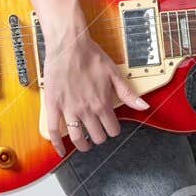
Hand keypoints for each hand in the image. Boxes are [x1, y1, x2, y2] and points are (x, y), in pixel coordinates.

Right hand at [42, 22, 149, 155]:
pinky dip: (56, 144)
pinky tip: (61, 150)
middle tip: (98, 132)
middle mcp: (86, 110)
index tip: (111, 126)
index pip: (112, 129)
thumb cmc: (91, 56)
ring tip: (85, 144)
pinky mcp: (53, 105)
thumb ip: (128, 94)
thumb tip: (144, 107)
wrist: (69, 44)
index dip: (114, 130)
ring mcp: (68, 109)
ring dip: (83, 145)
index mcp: (102, 103)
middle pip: (97, 136)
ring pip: (77, 138)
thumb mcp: (114, 74)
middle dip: (100, 137)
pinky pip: (52, 130)